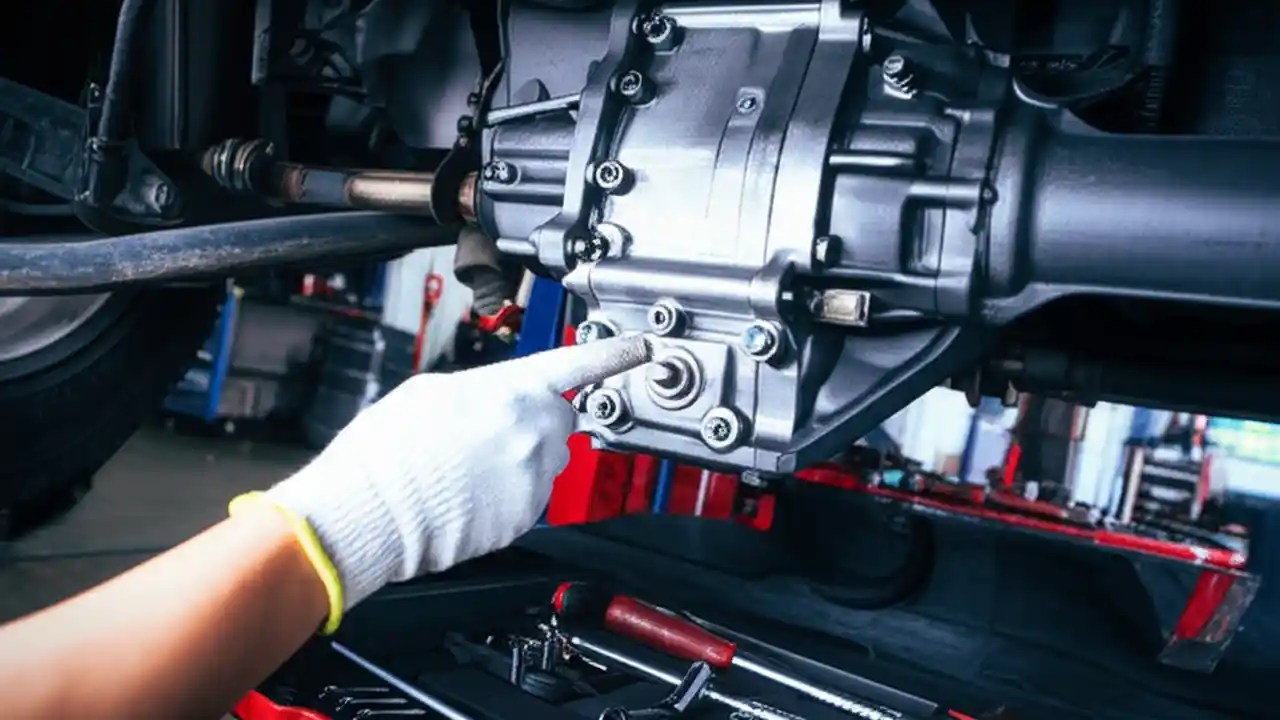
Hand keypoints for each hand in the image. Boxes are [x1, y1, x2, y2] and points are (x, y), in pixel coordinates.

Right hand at [264, 336, 651, 608]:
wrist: (371, 511)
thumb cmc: (388, 452)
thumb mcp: (430, 393)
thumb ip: (480, 390)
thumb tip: (494, 399)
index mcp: (510, 390)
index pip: (575, 366)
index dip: (612, 354)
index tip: (639, 347)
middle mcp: (532, 432)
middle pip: (559, 420)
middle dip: (536, 423)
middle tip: (487, 434)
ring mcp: (532, 478)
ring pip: (545, 461)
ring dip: (520, 461)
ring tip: (466, 469)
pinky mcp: (526, 517)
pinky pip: (529, 498)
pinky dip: (508, 496)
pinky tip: (469, 495)